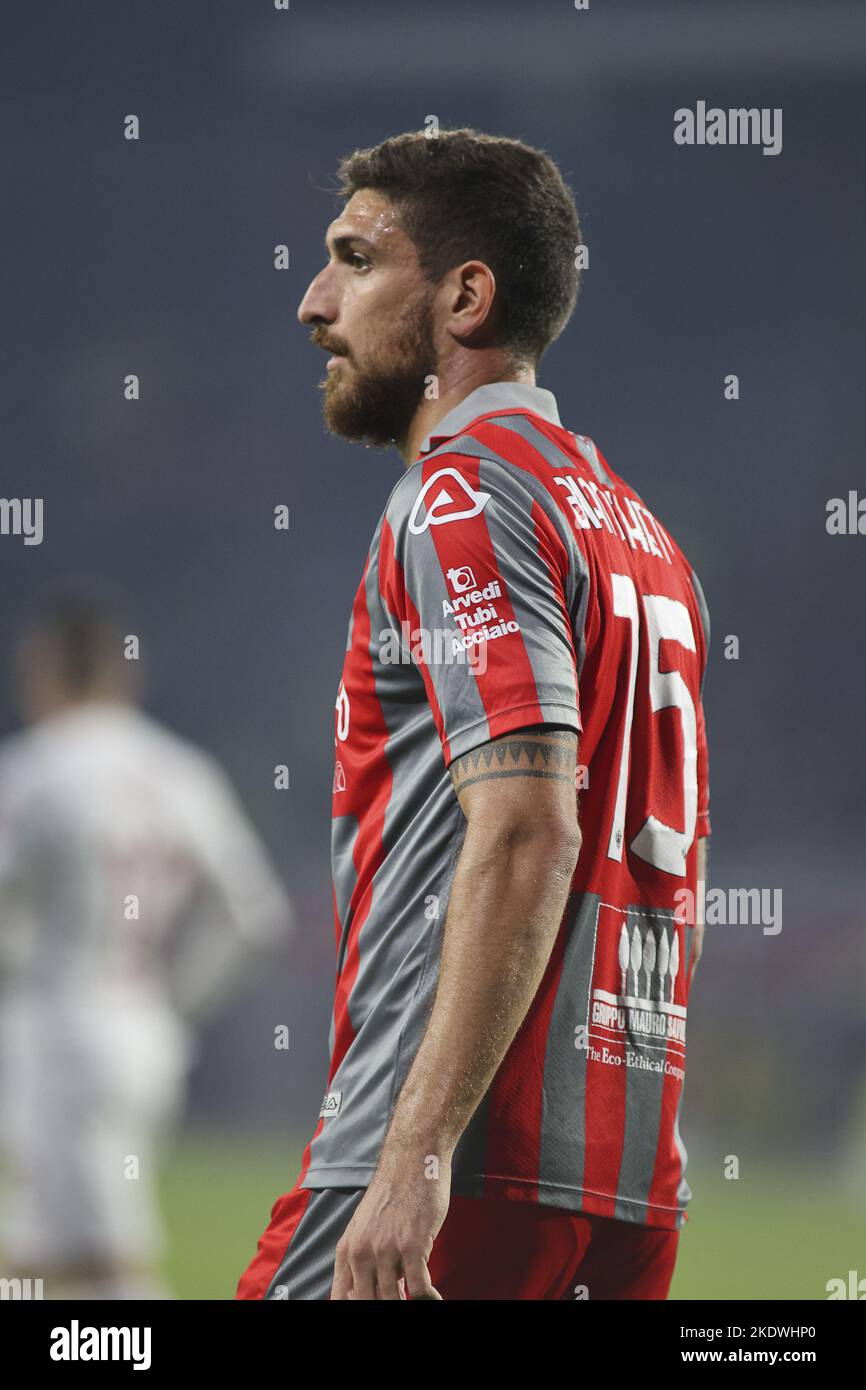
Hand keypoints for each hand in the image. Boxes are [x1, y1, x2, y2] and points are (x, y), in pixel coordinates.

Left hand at [330, 1156, 450, 1299]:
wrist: (411, 1160)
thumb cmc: (393, 1194)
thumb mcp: (366, 1227)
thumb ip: (365, 1259)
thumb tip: (371, 1292)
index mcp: (347, 1250)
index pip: (342, 1298)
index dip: (357, 1308)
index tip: (375, 1304)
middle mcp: (361, 1252)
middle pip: (367, 1302)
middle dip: (385, 1306)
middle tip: (401, 1301)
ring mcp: (385, 1249)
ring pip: (394, 1300)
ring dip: (410, 1303)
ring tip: (420, 1299)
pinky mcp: (412, 1245)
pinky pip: (420, 1287)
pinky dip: (429, 1298)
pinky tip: (435, 1297)